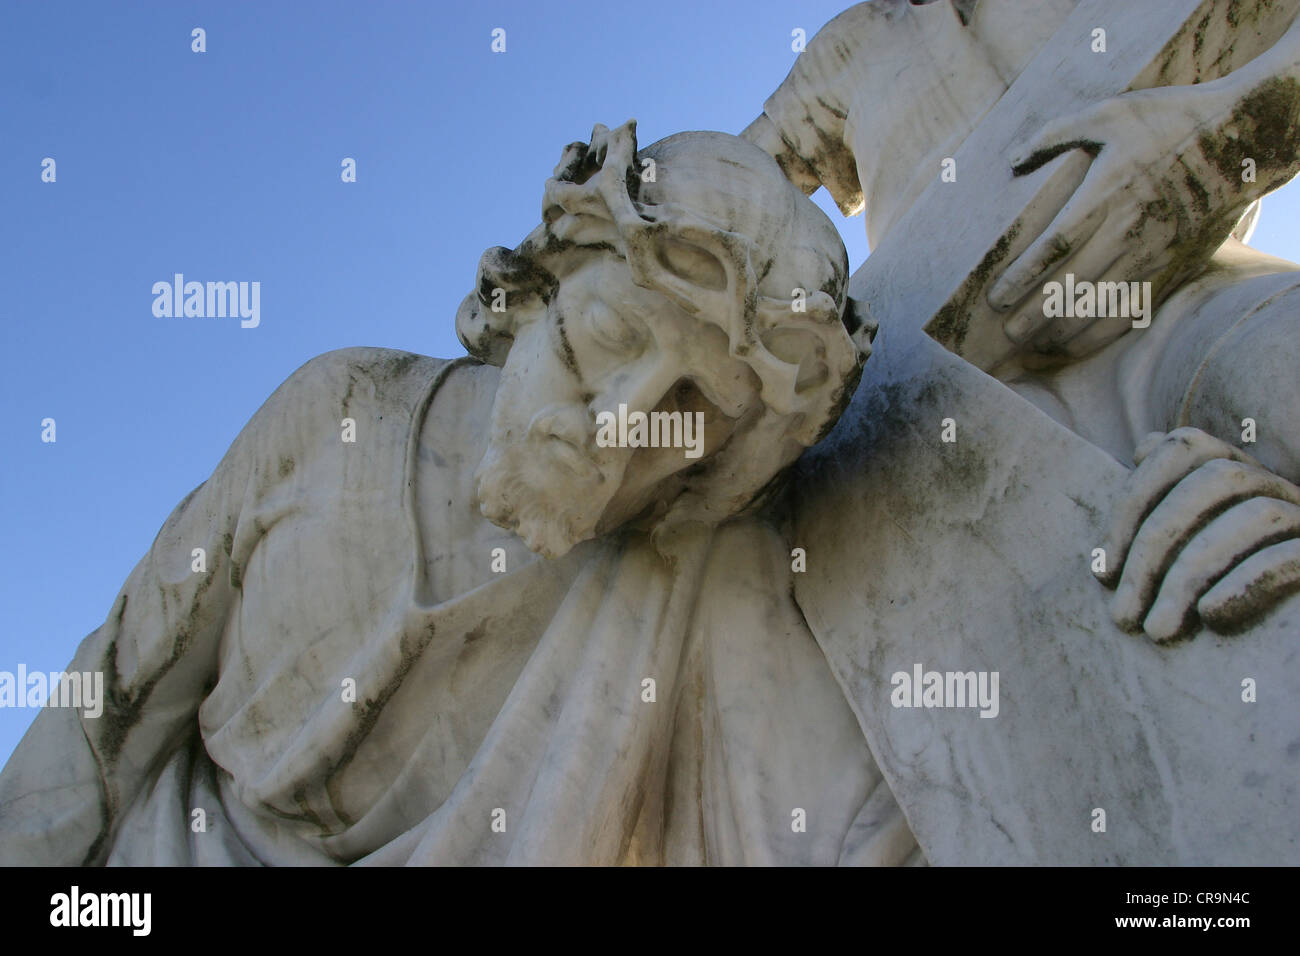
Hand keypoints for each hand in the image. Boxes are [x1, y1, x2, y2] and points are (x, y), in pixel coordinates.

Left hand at [987, 80, 1280, 357]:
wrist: (1241, 138)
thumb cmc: (1169, 120)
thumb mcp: (1111, 112)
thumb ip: (1056, 134)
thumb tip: (1012, 159)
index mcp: (1107, 193)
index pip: (1055, 246)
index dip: (1022, 276)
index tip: (995, 297)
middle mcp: (1128, 229)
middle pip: (1073, 285)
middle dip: (1036, 313)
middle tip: (1007, 333)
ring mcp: (1152, 252)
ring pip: (1101, 305)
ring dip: (1064, 330)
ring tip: (1034, 344)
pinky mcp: (1172, 265)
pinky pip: (1132, 309)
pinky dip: (1101, 332)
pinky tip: (1075, 342)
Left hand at [1095, 427, 1299, 641]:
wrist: (1281, 632)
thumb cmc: (1216, 585)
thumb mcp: (1183, 540)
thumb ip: (1163, 496)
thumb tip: (1147, 447)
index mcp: (1235, 468)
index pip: (1183, 449)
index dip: (1133, 501)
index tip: (1102, 573)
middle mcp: (1277, 483)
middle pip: (1213, 483)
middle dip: (1154, 551)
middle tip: (1124, 615)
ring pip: (1257, 517)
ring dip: (1192, 576)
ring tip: (1158, 629)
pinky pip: (1291, 557)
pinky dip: (1247, 582)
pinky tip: (1210, 615)